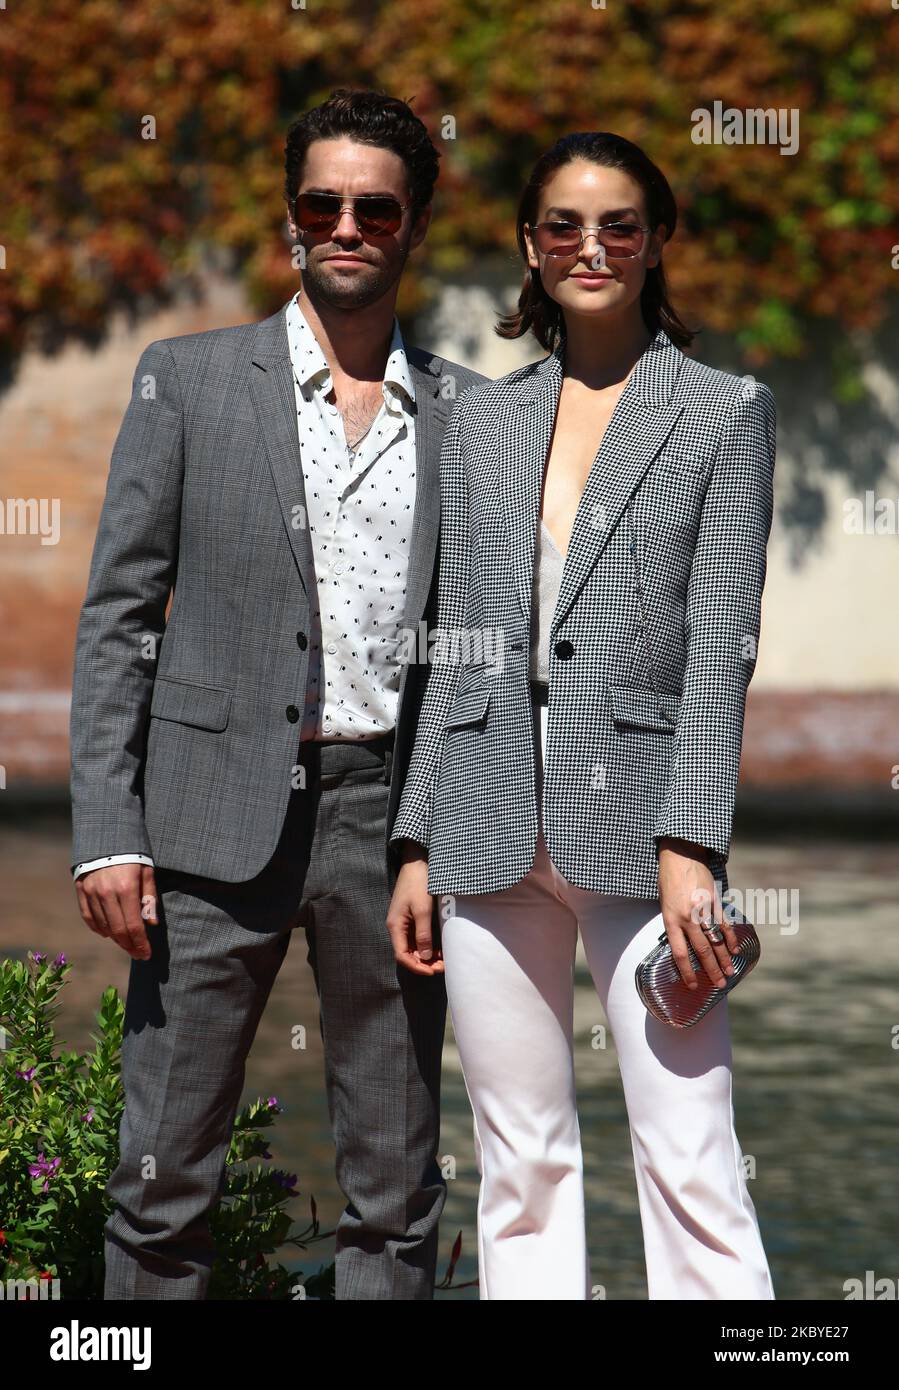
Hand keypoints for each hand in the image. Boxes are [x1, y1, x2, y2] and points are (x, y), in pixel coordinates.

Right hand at [75, 863, 157, 959]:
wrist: (106, 835)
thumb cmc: (133, 854)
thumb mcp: (147, 871)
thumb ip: (149, 898)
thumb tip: (151, 924)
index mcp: (126, 888)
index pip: (134, 925)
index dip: (140, 943)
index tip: (146, 954)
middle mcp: (107, 893)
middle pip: (118, 930)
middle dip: (129, 946)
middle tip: (138, 954)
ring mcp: (91, 892)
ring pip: (103, 926)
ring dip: (116, 939)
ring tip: (127, 944)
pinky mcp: (81, 890)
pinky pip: (88, 917)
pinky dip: (98, 928)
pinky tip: (108, 934)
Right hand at [386, 843, 442, 975]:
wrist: (418, 862)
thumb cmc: (419, 884)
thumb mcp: (422, 910)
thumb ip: (423, 934)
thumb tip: (425, 957)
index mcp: (396, 926)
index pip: (402, 956)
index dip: (416, 967)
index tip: (433, 971)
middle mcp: (398, 927)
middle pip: (408, 953)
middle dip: (424, 963)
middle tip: (442, 967)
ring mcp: (404, 922)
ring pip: (414, 947)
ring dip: (427, 956)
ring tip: (443, 960)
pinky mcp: (412, 917)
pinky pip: (418, 937)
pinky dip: (428, 945)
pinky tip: (440, 948)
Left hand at [656, 838, 737, 990]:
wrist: (680, 855)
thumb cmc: (668, 880)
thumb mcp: (664, 904)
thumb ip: (673, 924)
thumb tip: (683, 943)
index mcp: (671, 920)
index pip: (681, 954)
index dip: (687, 972)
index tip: (693, 986)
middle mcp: (688, 918)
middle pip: (702, 951)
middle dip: (711, 971)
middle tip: (720, 985)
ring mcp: (704, 910)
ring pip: (716, 940)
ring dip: (724, 959)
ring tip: (730, 973)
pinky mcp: (715, 902)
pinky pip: (724, 924)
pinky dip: (730, 937)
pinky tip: (734, 949)